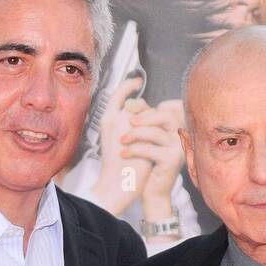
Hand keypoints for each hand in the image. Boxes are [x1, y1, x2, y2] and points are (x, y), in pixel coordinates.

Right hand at [89, 75, 150, 216]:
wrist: (117, 185)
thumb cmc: (117, 167)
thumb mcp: (116, 139)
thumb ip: (125, 124)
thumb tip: (141, 111)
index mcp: (106, 120)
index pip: (118, 93)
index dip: (129, 85)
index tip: (138, 80)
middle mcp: (115, 119)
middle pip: (138, 104)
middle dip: (146, 112)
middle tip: (146, 128)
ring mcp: (128, 126)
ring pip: (149, 114)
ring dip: (154, 124)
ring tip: (149, 140)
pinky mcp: (141, 136)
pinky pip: (156, 126)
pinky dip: (159, 132)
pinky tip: (157, 140)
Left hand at [119, 98, 185, 212]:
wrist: (152, 191)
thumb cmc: (147, 164)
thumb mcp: (145, 138)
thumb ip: (143, 120)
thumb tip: (133, 101)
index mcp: (175, 127)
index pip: (171, 106)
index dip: (153, 105)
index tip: (132, 107)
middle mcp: (180, 136)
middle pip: (166, 116)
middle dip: (144, 116)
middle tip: (128, 121)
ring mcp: (178, 148)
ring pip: (155, 133)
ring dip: (135, 135)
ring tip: (122, 140)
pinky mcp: (172, 160)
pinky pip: (150, 150)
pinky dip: (134, 150)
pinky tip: (124, 153)